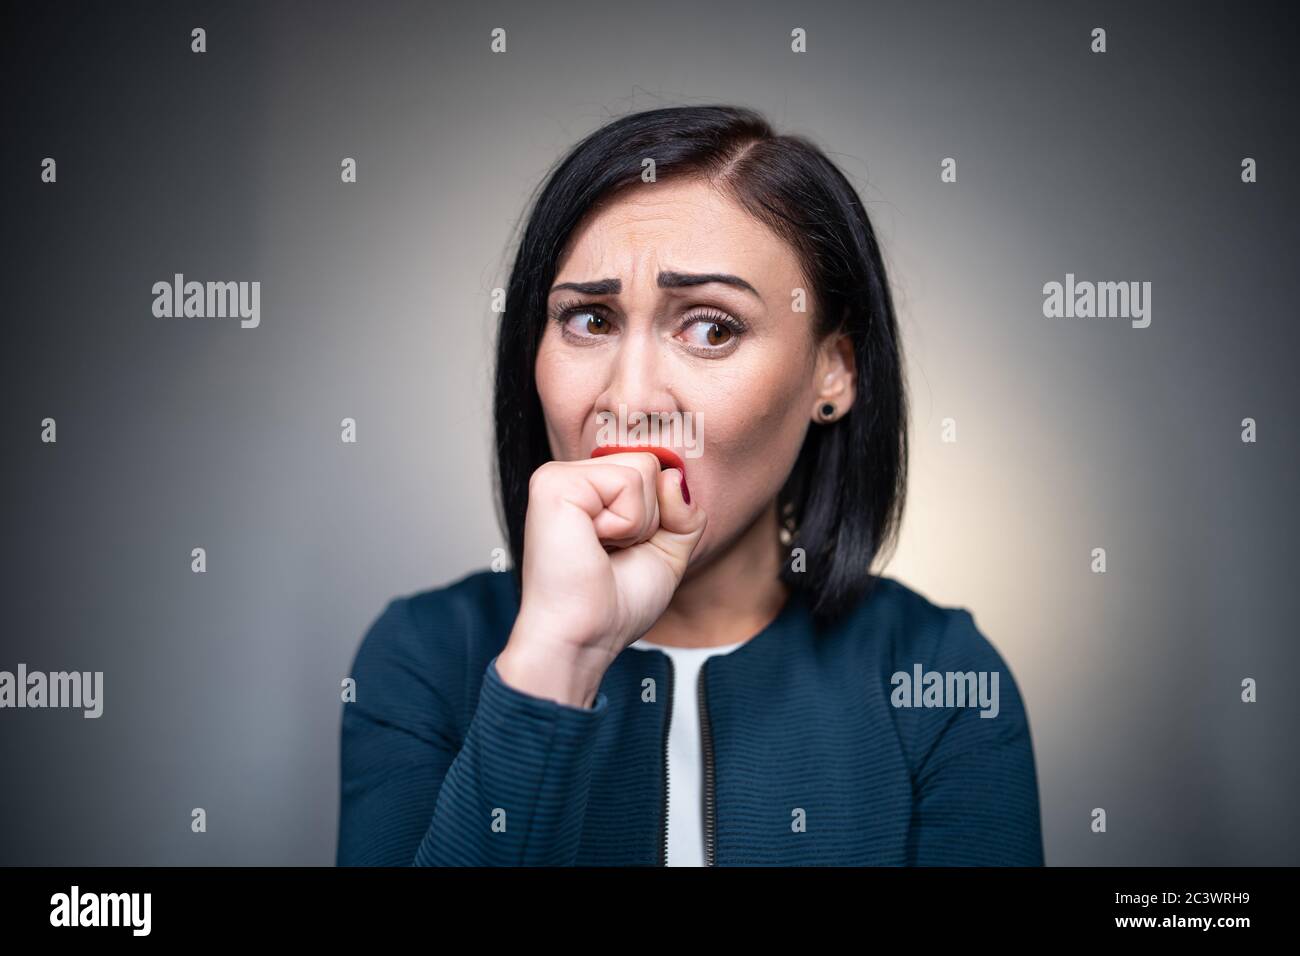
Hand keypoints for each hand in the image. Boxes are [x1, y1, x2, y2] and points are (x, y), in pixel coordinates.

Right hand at [498, 451, 706, 702]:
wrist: (585, 638)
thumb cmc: (616, 604)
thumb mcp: (668, 551)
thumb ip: (684, 511)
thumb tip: (673, 475)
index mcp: (589, 489)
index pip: (651, 469)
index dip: (660, 513)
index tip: (627, 550)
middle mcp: (570, 476)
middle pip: (649, 464)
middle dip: (651, 517)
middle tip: (613, 551)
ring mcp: (557, 475)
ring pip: (643, 469)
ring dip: (638, 523)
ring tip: (602, 549)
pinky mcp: (555, 483)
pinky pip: (627, 481)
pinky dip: (626, 522)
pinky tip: (594, 544)